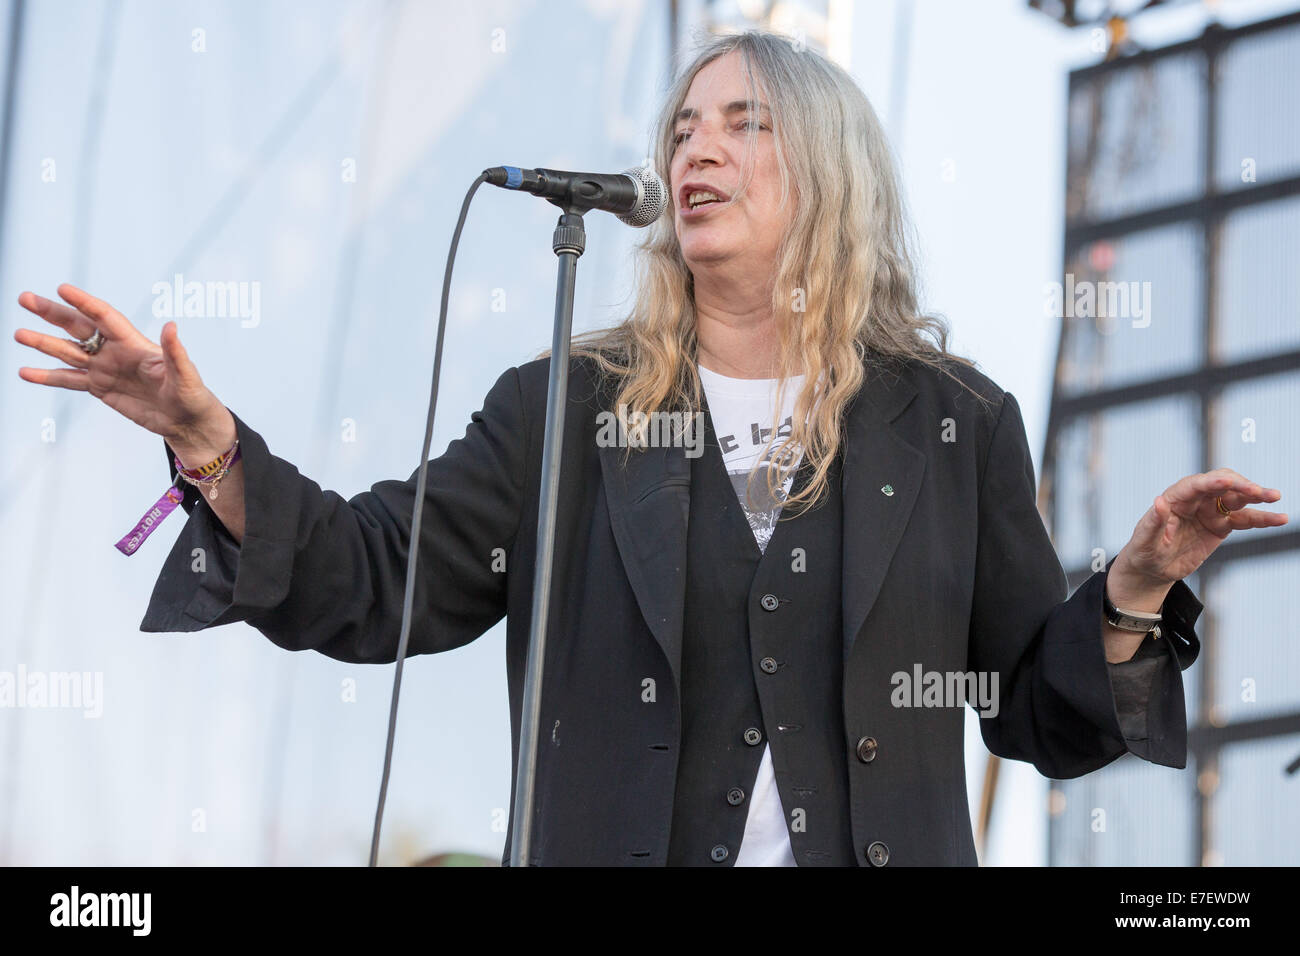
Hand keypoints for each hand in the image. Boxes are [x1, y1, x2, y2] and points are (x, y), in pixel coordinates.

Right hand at [14, 283, 228, 448]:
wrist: (186, 421)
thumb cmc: (191, 394)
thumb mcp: (185, 374)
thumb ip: (175, 352)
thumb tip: (171, 326)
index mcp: (134, 343)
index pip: (105, 317)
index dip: (84, 303)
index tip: (62, 288)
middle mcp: (115, 351)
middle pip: (78, 328)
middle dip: (53, 314)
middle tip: (25, 298)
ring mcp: (105, 369)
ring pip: (68, 352)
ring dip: (43, 343)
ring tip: (18, 334)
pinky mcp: (100, 388)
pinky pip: (69, 381)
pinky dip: (47, 377)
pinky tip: (24, 372)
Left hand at [1117, 468, 1287, 589]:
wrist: (1153, 570)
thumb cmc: (1144, 552)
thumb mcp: (1144, 541)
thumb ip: (1153, 522)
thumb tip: (1158, 501)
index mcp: (1174, 499)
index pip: (1195, 485)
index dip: (1213, 482)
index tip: (1230, 481)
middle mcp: (1195, 501)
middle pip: (1221, 485)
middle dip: (1240, 485)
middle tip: (1259, 492)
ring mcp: (1210, 512)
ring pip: (1237, 500)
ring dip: (1257, 497)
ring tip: (1275, 496)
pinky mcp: (1221, 526)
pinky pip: (1244, 520)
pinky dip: (1261, 519)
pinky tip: (1279, 518)